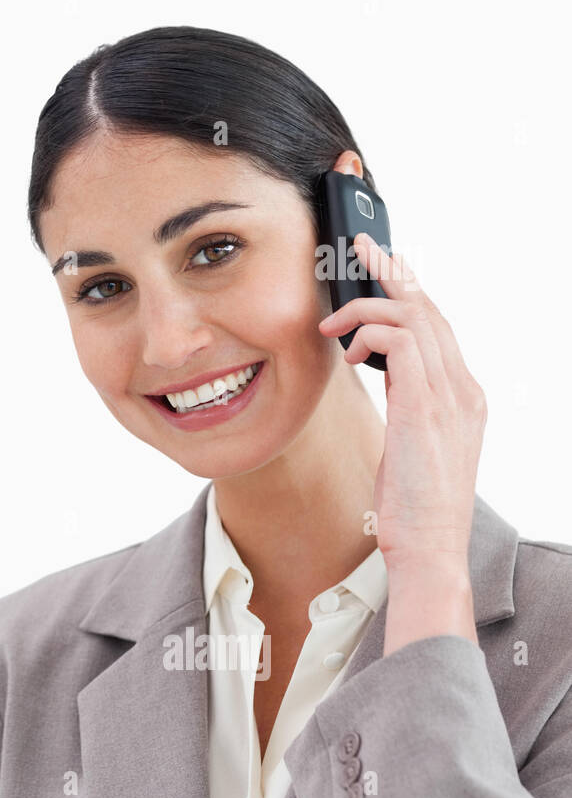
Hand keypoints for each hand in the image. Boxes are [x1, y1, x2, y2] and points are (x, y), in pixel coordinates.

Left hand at [318, 232, 484, 653]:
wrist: (430, 549)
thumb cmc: (413, 505)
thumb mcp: (410, 443)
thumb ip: (406, 402)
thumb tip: (379, 369)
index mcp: (463, 396)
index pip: (438, 325)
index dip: (408, 289)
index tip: (380, 264)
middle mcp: (463, 390)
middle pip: (431, 309)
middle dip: (392, 272)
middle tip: (357, 248)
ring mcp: (450, 398)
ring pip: (416, 317)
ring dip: (368, 306)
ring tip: (334, 323)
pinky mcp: (426, 409)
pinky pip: (403, 343)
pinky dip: (371, 335)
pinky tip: (348, 352)